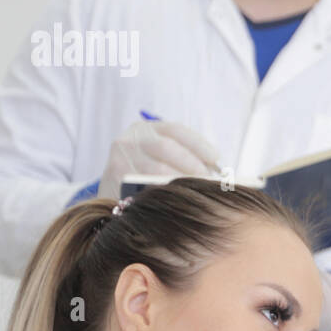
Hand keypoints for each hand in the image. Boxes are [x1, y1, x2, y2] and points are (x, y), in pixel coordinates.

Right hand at [97, 120, 221, 198]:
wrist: (112, 194)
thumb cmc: (146, 176)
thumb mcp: (161, 158)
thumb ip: (185, 157)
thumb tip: (218, 170)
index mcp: (146, 129)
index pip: (176, 130)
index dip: (199, 144)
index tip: (216, 159)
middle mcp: (130, 139)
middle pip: (167, 147)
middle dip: (191, 165)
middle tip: (207, 181)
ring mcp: (119, 158)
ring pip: (156, 170)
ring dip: (181, 182)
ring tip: (196, 193)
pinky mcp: (114, 179)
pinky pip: (145, 187)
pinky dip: (164, 194)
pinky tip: (176, 201)